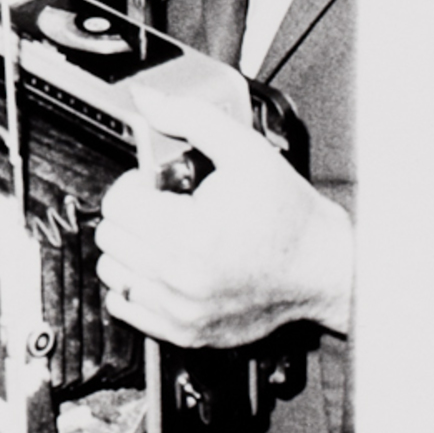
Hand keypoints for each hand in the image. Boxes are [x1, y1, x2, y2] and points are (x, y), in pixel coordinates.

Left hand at [95, 95, 354, 346]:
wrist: (324, 267)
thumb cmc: (290, 215)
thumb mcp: (245, 150)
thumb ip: (190, 117)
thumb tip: (148, 99)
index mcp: (190, 234)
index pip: (116, 204)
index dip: (135, 185)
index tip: (157, 185)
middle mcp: (180, 278)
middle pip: (109, 236)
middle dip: (131, 214)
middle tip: (161, 207)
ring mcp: (181, 311)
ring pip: (112, 272)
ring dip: (129, 249)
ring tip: (163, 236)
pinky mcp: (185, 333)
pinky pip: (126, 307)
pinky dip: (135, 286)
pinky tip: (164, 267)